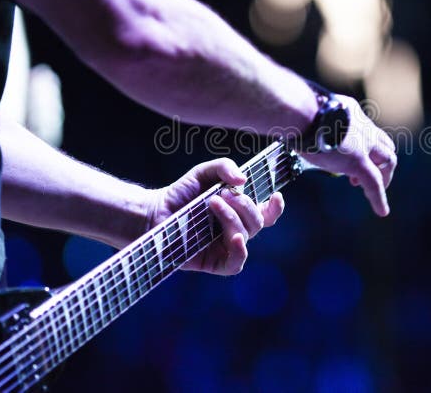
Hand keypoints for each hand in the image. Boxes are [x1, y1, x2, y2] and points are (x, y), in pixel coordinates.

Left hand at [145, 158, 284, 274]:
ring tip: (213, 203)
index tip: (275, 195)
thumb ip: (224, 167)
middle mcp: (236, 229)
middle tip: (222, 194)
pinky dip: (239, 251)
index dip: (275, 208)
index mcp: (239, 211)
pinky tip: (234, 238)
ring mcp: (225, 247)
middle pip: (257, 222)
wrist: (154, 212)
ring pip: (245, 236)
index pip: (266, 214)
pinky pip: (236, 263)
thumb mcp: (203, 173)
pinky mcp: (213, 263)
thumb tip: (243, 181)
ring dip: (233, 218)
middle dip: (244, 205)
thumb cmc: (181, 193)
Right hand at [303, 95, 396, 215]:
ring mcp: (363, 143)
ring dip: (384, 177)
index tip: (353, 156)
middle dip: (380, 161)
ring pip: (387, 161)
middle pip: (384, 144)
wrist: (300, 110)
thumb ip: (307, 122)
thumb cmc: (293, 108)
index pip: (366, 129)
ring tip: (375, 193)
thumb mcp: (306, 113)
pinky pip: (375, 183)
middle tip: (361, 176)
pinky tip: (381, 211)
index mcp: (349, 112)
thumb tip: (290, 125)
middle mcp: (361, 125)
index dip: (366, 144)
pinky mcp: (358, 161)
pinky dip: (379, 198)